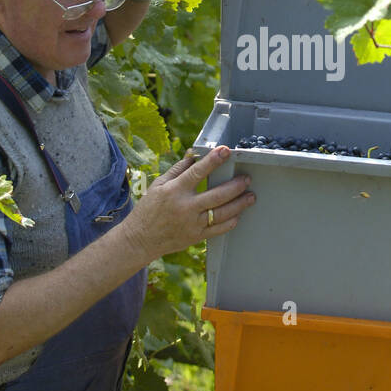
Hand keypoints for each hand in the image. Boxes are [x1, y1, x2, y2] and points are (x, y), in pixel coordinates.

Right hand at [124, 146, 253, 259]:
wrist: (140, 239)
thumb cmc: (148, 209)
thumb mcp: (159, 185)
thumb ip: (178, 170)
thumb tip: (194, 154)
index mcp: (175, 191)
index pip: (197, 172)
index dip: (213, 160)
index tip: (226, 150)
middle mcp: (185, 207)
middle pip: (217, 195)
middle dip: (236, 186)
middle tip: (246, 179)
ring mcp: (192, 224)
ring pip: (222, 213)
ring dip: (239, 204)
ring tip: (250, 196)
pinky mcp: (195, 237)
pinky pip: (218, 229)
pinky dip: (230, 222)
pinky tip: (238, 214)